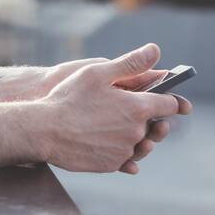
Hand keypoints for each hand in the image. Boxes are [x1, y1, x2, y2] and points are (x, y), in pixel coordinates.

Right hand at [38, 43, 189, 174]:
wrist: (43, 131)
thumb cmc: (68, 98)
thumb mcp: (97, 73)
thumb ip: (130, 63)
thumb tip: (155, 50)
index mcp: (138, 107)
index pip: (170, 104)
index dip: (168, 99)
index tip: (164, 97)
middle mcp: (136, 132)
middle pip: (155, 125)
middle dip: (149, 118)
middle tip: (128, 110)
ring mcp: (124, 150)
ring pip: (139, 142)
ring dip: (132, 134)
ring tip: (111, 124)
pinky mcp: (111, 164)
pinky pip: (123, 157)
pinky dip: (117, 148)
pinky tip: (101, 138)